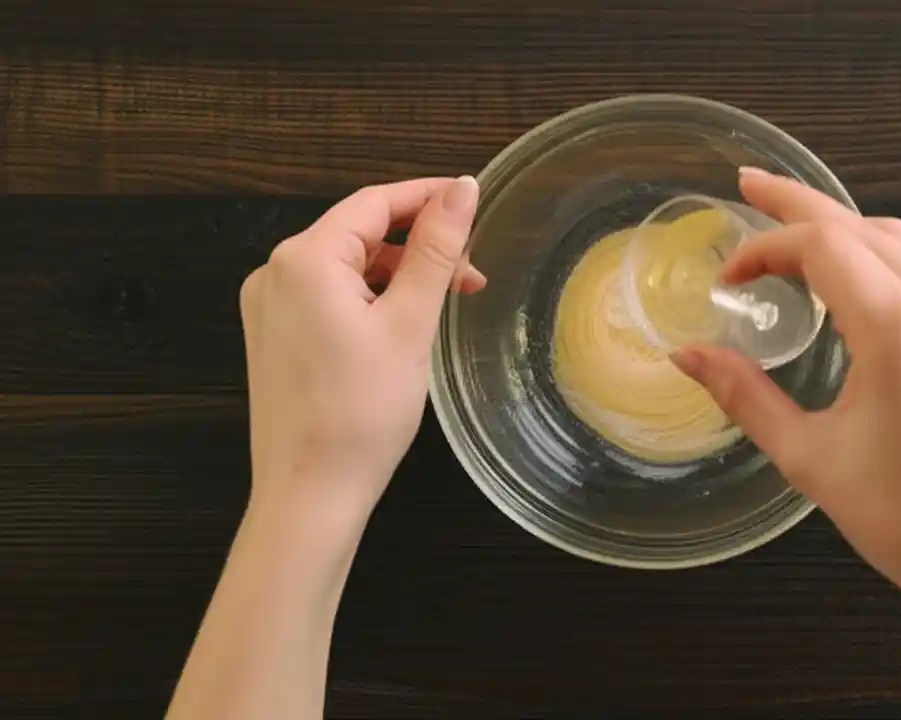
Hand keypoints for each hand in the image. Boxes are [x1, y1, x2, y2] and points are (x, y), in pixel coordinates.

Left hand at [238, 176, 482, 523]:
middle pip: (360, 235)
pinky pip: (330, 299)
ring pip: (347, 269)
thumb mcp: (409, 324)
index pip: (374, 203)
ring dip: (398, 278)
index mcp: (303, 259)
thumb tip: (462, 188)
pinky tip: (404, 329)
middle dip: (419, 248)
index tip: (474, 202)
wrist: (310, 495)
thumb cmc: (361, 413)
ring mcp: (269, 308)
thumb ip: (436, 250)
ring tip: (444, 310)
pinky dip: (371, 303)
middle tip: (470, 278)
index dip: (427, 198)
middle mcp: (275, 273)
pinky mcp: (275, 338)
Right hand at [672, 168, 900, 604]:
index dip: (767, 246)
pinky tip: (858, 282)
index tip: (729, 277)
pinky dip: (888, 261)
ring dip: (845, 232)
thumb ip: (745, 393)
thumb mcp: (810, 457)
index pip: (824, 244)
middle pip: (862, 225)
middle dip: (799, 205)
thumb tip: (688, 355)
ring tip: (795, 235)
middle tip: (749, 185)